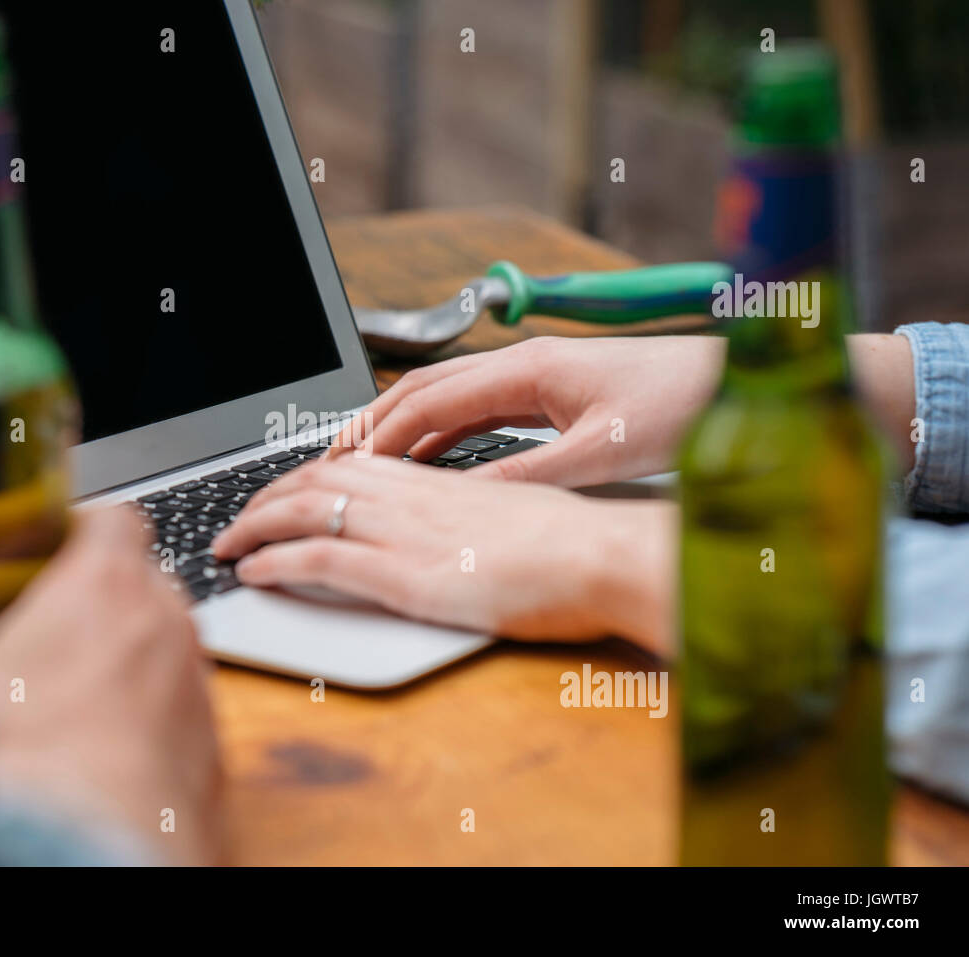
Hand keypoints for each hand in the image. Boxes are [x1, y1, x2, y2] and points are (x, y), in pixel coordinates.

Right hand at [0, 505, 221, 864]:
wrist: (101, 856)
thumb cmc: (32, 768)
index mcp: (108, 585)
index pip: (109, 515)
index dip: (71, 527)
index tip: (39, 550)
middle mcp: (166, 622)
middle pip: (136, 579)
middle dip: (93, 594)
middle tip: (38, 627)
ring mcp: (196, 680)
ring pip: (159, 641)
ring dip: (120, 654)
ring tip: (60, 693)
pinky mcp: (209, 737)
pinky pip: (174, 701)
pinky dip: (144, 710)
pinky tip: (95, 741)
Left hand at [213, 456, 674, 654]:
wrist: (611, 556)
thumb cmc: (582, 545)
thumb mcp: (518, 516)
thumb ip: (474, 516)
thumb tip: (454, 528)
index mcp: (442, 483)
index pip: (356, 463)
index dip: (309, 473)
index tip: (284, 490)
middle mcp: (415, 498)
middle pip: (319, 478)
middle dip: (266, 496)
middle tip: (239, 516)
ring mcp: (408, 533)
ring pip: (306, 510)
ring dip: (254, 524)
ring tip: (226, 542)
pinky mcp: (408, 575)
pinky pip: (320, 559)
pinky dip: (275, 560)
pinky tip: (252, 570)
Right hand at [329, 335, 724, 486]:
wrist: (738, 384)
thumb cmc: (681, 407)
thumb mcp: (600, 453)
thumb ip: (526, 476)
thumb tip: (460, 500)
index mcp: (528, 369)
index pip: (430, 399)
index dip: (382, 434)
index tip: (346, 467)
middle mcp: (524, 364)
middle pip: (426, 387)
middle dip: (375, 421)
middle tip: (334, 460)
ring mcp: (536, 375)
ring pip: (449, 395)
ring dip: (405, 426)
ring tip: (367, 462)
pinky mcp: (552, 392)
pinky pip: (478, 409)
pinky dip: (442, 433)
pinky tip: (431, 460)